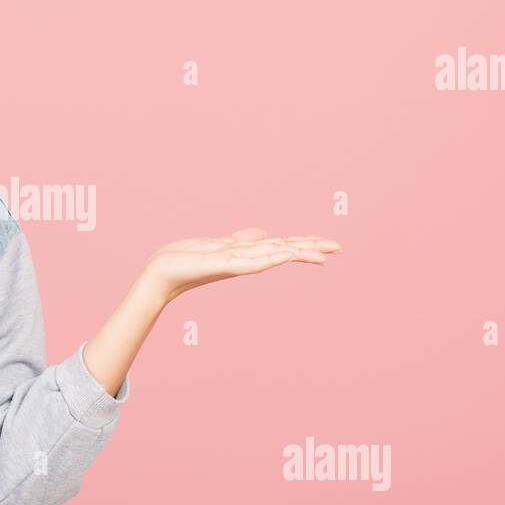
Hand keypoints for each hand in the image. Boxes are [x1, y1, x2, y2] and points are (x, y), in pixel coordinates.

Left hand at [140, 227, 341, 304]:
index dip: (307, 243)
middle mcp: (247, 259)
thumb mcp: (220, 244)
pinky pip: (253, 262)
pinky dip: (271, 258)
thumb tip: (263, 232)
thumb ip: (243, 239)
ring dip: (299, 253)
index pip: (284, 245)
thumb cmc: (189, 260)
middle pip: (286, 250)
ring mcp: (238, 263)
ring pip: (275, 255)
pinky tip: (287, 253)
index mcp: (248, 253)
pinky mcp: (224, 266)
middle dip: (312, 248)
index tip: (332, 244)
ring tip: (323, 254)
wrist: (163, 272)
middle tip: (341, 248)